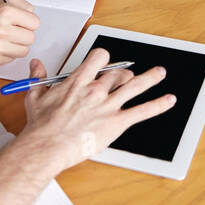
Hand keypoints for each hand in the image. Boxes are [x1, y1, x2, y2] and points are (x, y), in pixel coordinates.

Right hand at [0, 0, 40, 65]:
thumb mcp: (1, 0)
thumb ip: (21, 3)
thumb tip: (32, 13)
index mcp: (6, 12)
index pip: (35, 23)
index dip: (30, 23)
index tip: (23, 23)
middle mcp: (2, 29)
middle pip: (31, 38)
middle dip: (24, 34)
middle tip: (15, 31)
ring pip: (24, 50)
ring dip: (19, 45)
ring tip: (8, 39)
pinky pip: (12, 58)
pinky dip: (8, 53)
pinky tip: (0, 45)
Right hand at [18, 47, 174, 174]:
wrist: (47, 146)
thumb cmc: (42, 126)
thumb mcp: (36, 96)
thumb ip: (38, 77)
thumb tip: (36, 64)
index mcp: (78, 82)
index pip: (98, 58)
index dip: (104, 58)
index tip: (104, 61)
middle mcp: (96, 90)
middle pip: (118, 73)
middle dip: (123, 74)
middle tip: (126, 77)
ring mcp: (108, 105)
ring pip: (135, 86)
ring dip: (150, 78)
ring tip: (160, 73)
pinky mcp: (117, 122)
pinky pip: (142, 111)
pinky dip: (158, 105)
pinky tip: (169, 100)